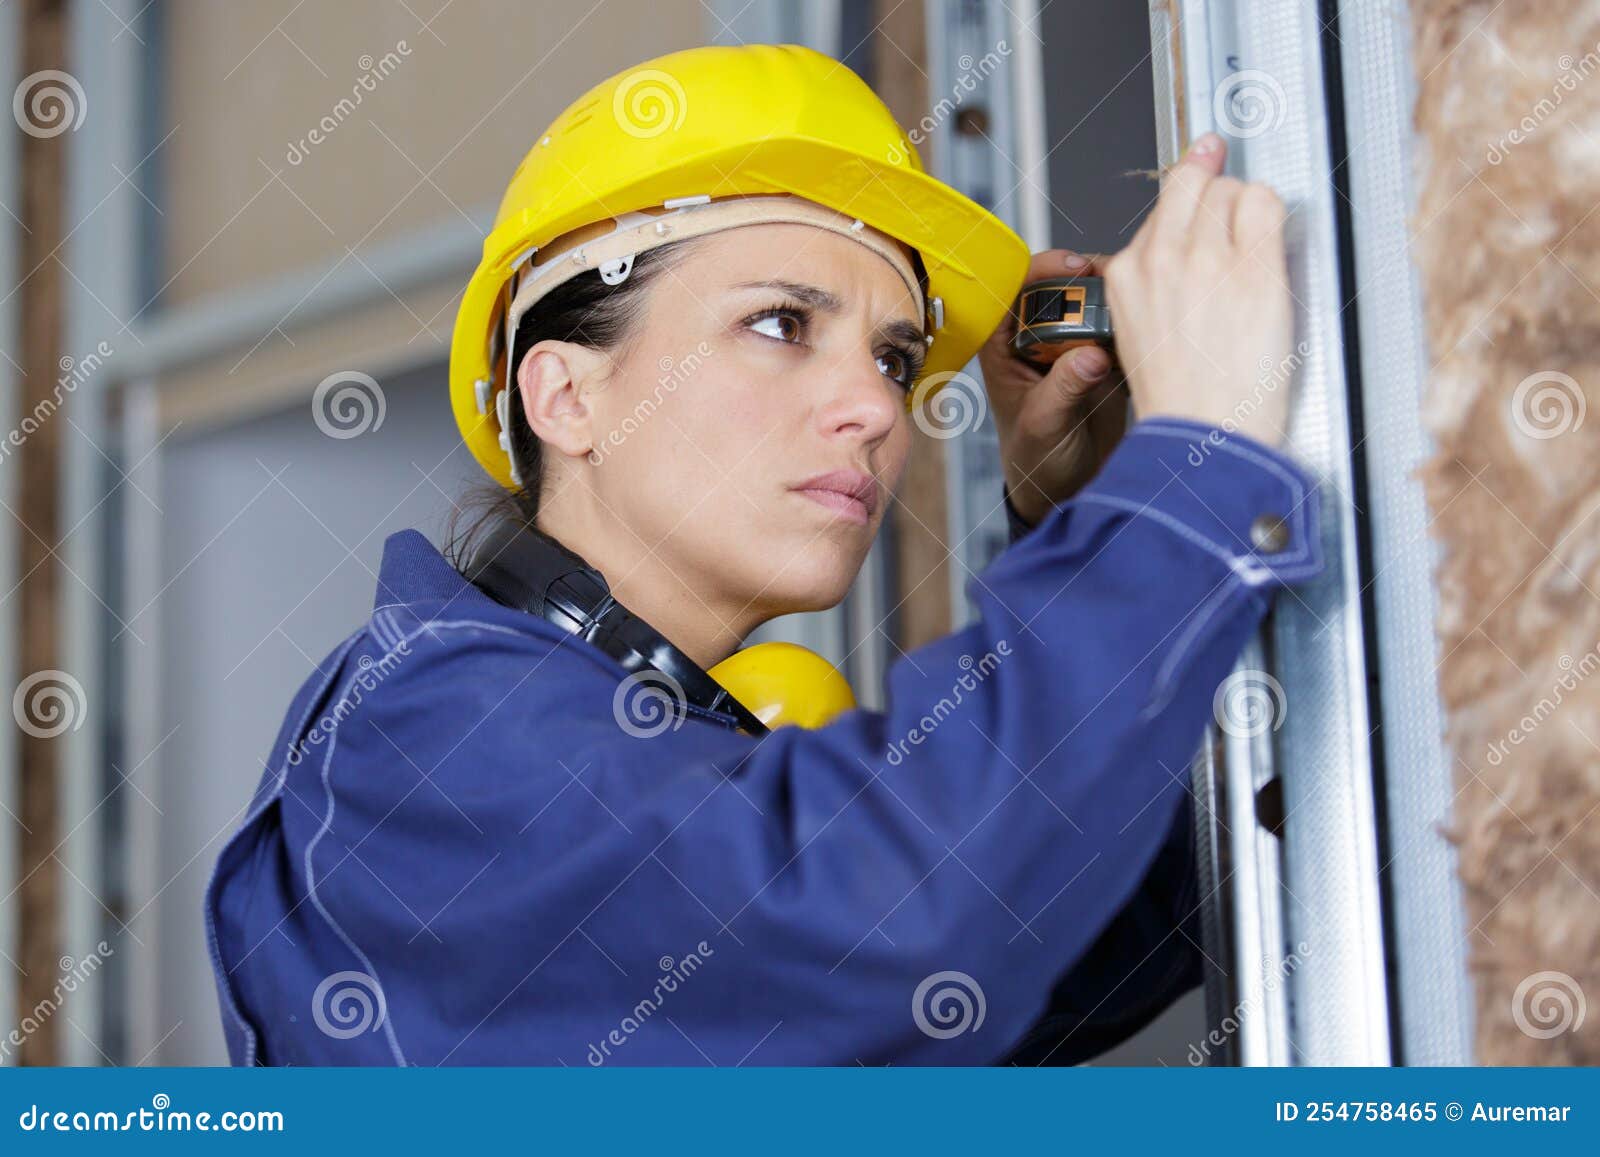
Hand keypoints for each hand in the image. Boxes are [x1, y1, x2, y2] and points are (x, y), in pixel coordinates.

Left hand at [979, 249, 1130, 525]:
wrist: (1065, 488)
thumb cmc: (1035, 459)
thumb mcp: (1044, 426)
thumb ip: (1064, 390)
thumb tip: (1091, 356)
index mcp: (1006, 345)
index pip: (1018, 287)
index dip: (1045, 269)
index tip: (1076, 267)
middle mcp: (1040, 335)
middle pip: (1066, 284)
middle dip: (1094, 278)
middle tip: (1122, 284)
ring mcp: (1076, 343)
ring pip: (1099, 299)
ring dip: (1122, 298)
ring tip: (1145, 304)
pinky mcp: (1108, 354)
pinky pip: (1125, 325)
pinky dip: (1141, 321)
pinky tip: (1158, 327)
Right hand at [1102, 132, 1291, 445]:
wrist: (1202, 433)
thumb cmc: (1179, 401)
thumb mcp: (1139, 338)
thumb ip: (1150, 289)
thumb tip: (1173, 258)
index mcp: (1126, 277)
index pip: (1160, 208)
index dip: (1187, 195)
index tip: (1199, 176)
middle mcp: (1161, 257)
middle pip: (1193, 184)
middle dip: (1216, 188)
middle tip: (1233, 193)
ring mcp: (1207, 259)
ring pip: (1229, 188)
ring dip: (1247, 205)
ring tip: (1256, 240)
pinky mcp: (1253, 267)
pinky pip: (1265, 204)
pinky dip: (1273, 211)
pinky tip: (1274, 237)